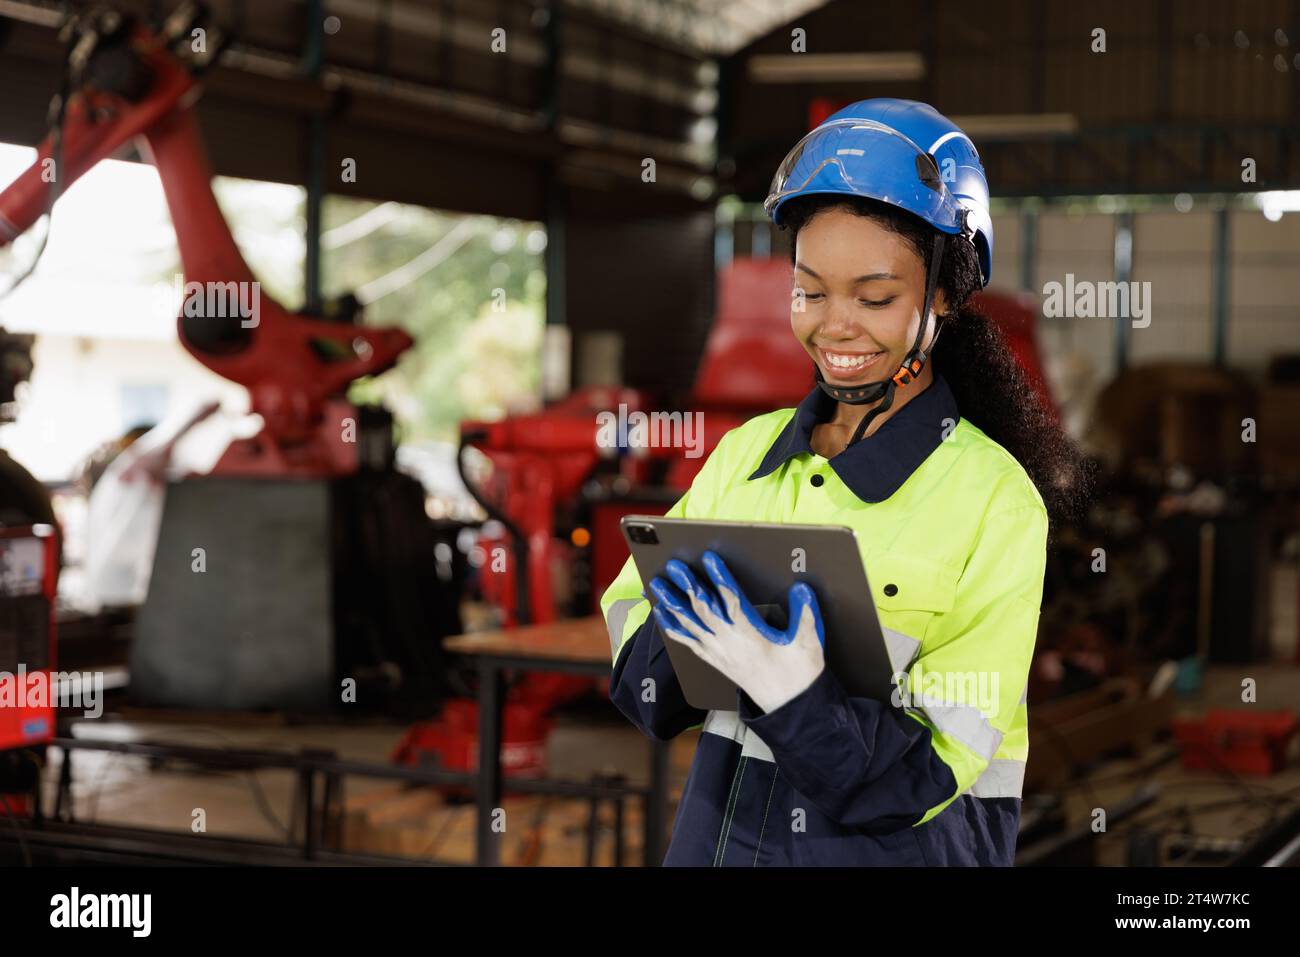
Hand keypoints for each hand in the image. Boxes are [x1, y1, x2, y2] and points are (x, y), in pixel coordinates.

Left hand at [648, 550, 824, 713]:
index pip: (731, 600)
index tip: (709, 559)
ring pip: (690, 623)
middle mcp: (729, 642)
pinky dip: (673, 627)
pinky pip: (688, 641)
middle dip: (687, 585)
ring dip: (672, 603)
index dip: (719, 578)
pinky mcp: (715, 661)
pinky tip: (662, 615)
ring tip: (658, 585)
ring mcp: (719, 652)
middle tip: (674, 566)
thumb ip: (805, 613)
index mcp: (751, 634)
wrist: (788, 708)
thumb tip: (802, 588)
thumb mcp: (808, 643)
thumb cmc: (797, 676)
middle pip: (703, 608)